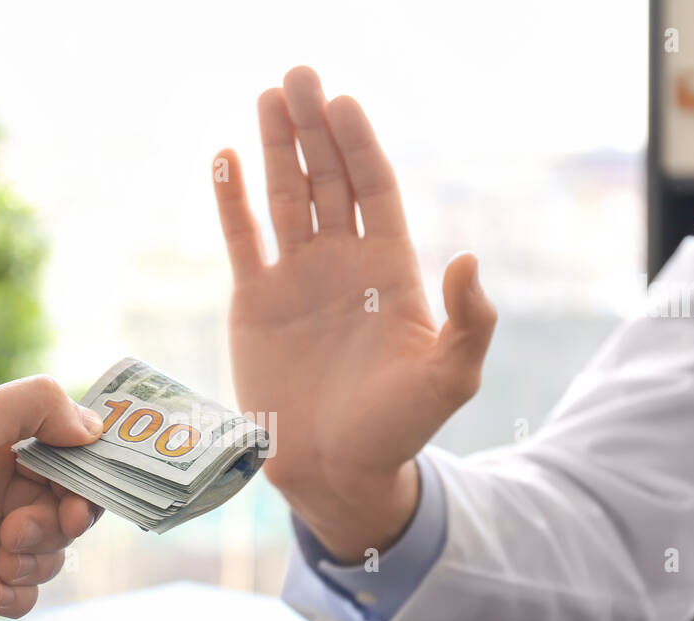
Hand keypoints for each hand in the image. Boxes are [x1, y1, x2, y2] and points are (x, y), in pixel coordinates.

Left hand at [0, 376, 104, 618]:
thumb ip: (32, 410)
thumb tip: (95, 427)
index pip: (67, 459)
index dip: (88, 477)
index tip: (86, 493)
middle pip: (65, 512)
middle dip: (60, 523)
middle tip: (20, 527)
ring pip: (46, 557)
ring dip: (37, 560)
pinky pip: (15, 596)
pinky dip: (16, 596)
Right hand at [211, 66, 497, 561]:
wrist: (333, 472)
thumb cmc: (397, 430)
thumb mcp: (450, 381)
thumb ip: (468, 322)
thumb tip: (469, 259)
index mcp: (389, 271)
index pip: (374, 190)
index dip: (359, 146)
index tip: (342, 103)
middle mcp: (342, 263)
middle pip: (328, 179)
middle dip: (314, 127)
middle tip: (298, 75)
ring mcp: (296, 279)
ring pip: (285, 197)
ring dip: (275, 147)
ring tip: (268, 96)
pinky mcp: (253, 302)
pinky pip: (241, 239)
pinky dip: (230, 200)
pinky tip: (224, 158)